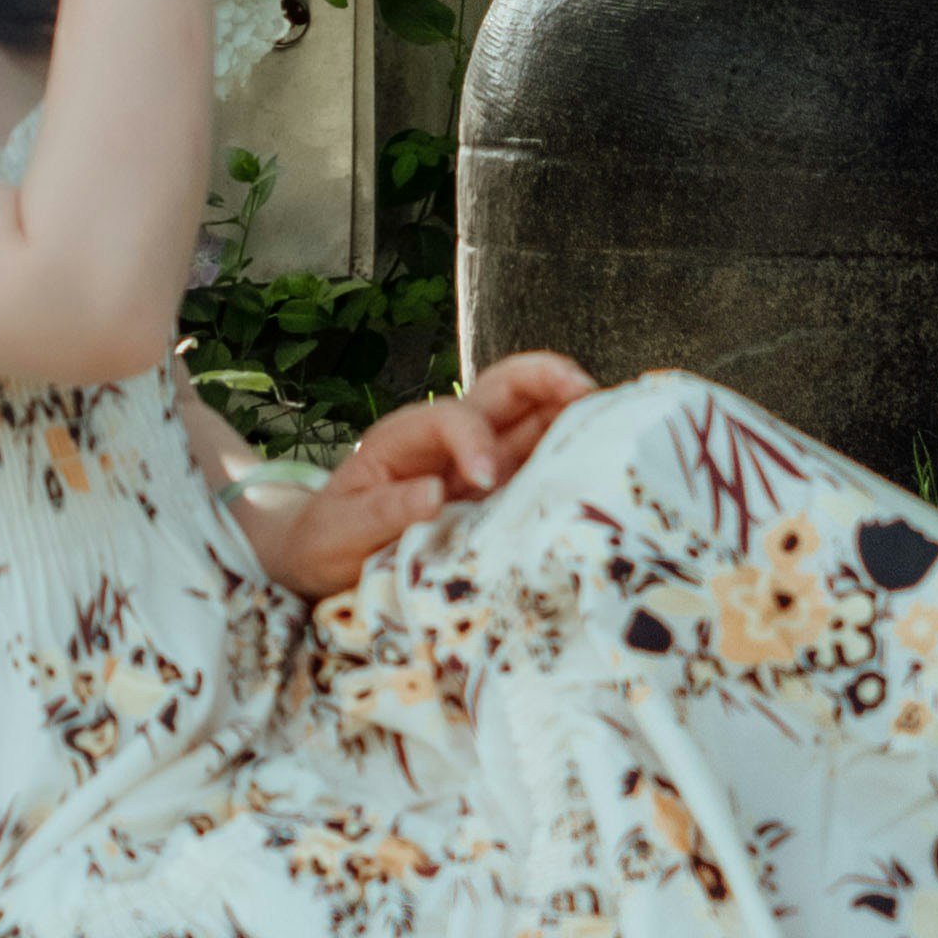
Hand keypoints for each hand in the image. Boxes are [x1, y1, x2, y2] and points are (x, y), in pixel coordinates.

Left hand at [241, 354, 594, 604]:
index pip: (453, 416)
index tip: (487, 478)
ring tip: (615, 419)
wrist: (322, 559)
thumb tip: (433, 495)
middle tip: (587, 391)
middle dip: (547, 377)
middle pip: (506, 387)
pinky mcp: (499, 493)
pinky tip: (602, 462)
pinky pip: (540, 463)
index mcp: (408, 437)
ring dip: (571, 412)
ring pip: (533, 418)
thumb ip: (382, 512)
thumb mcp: (339, 530)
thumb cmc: (328, 539)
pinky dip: (572, 455)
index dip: (475, 440)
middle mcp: (450, 437)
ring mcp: (480, 461)